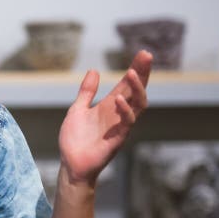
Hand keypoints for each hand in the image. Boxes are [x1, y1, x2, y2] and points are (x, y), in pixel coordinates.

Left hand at [58, 50, 152, 185]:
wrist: (71, 164)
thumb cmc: (75, 139)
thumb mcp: (77, 110)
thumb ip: (86, 92)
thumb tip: (94, 70)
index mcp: (109, 106)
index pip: (126, 84)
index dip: (135, 69)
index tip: (142, 53)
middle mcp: (118, 114)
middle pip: (137, 90)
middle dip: (142, 73)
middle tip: (146, 56)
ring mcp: (120, 126)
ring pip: (138, 105)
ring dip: (137, 89)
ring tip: (132, 73)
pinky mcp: (118, 138)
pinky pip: (127, 122)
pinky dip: (125, 110)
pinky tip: (118, 99)